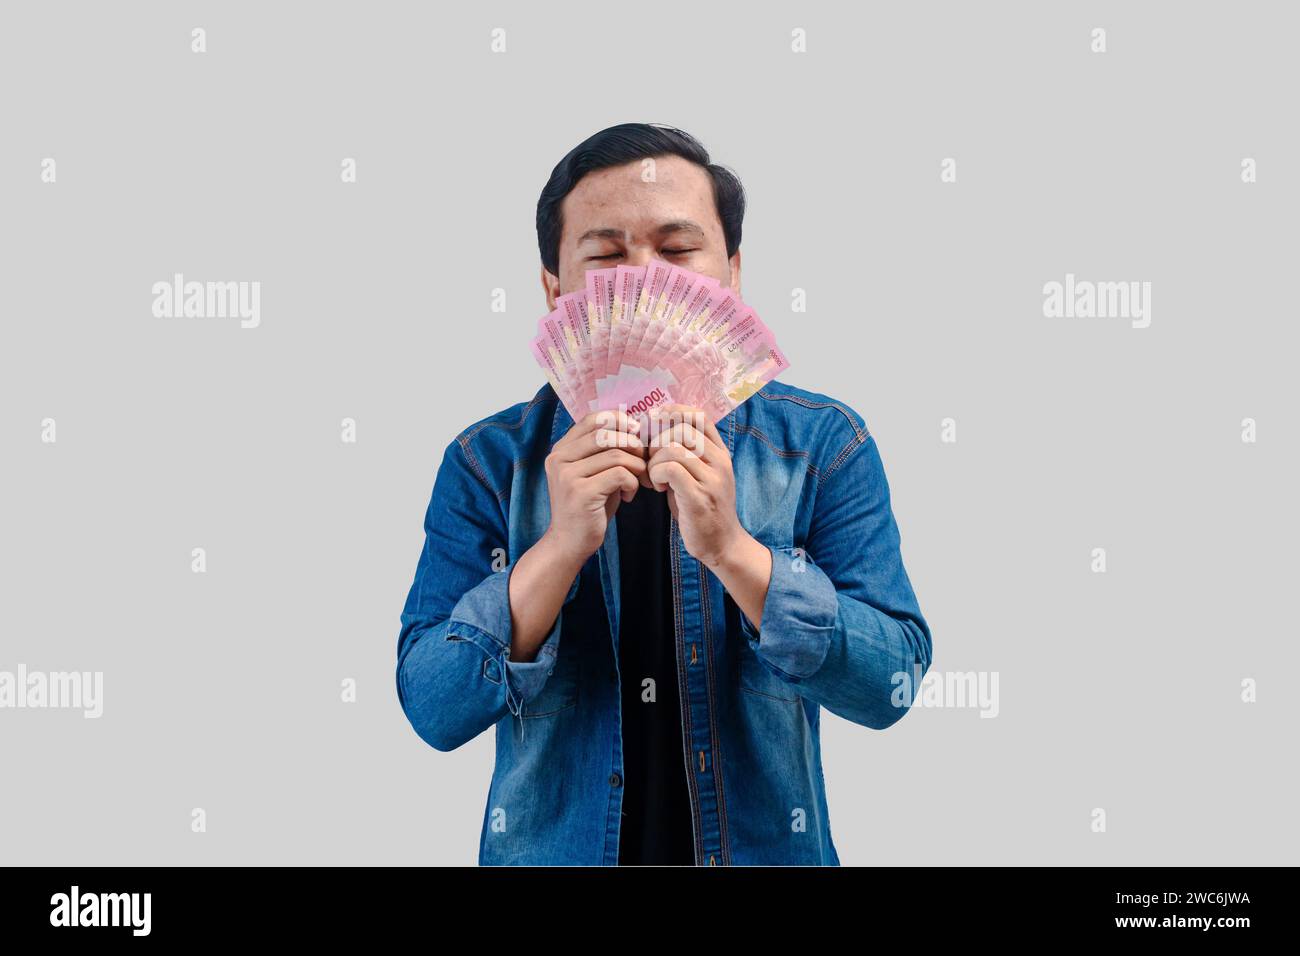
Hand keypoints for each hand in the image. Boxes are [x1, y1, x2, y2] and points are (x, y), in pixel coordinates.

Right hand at [542, 408, 647, 566]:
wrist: (570, 543)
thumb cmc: (588, 506)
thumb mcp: (593, 473)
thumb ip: (605, 451)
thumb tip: (634, 427)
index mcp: (560, 450)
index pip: (592, 419)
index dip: (618, 420)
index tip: (636, 433)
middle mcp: (559, 458)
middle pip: (606, 434)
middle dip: (633, 445)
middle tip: (643, 462)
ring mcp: (567, 475)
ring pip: (616, 454)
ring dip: (637, 467)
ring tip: (639, 481)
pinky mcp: (581, 492)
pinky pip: (620, 474)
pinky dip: (632, 483)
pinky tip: (629, 496)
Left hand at [645, 404, 746, 569]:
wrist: (721, 544)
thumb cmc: (701, 507)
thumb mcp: (698, 474)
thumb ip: (684, 452)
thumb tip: (654, 427)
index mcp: (720, 452)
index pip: (698, 415)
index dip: (672, 412)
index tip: (653, 422)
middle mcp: (720, 461)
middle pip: (682, 428)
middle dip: (656, 440)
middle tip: (649, 459)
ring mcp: (712, 479)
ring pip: (673, 448)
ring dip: (654, 461)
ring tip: (654, 477)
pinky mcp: (699, 497)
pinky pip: (671, 469)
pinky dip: (656, 474)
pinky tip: (657, 487)